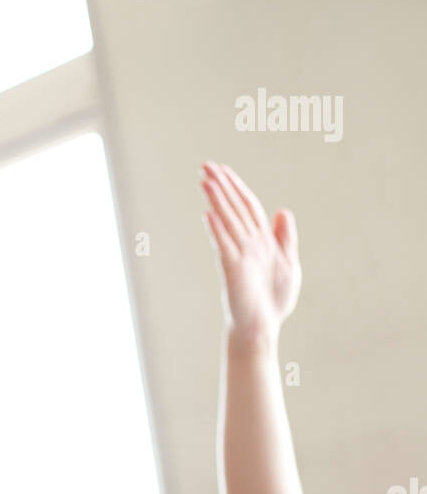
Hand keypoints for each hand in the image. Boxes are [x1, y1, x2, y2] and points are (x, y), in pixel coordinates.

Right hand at [200, 161, 300, 343]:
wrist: (263, 328)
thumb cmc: (273, 301)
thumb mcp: (289, 263)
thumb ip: (286, 238)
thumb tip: (282, 210)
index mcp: (262, 240)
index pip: (247, 206)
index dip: (237, 187)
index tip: (223, 170)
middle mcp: (248, 244)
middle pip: (234, 208)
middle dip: (221, 186)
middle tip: (205, 165)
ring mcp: (239, 256)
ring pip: (227, 222)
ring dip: (217, 201)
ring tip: (204, 180)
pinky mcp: (232, 270)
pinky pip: (224, 246)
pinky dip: (217, 230)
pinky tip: (209, 214)